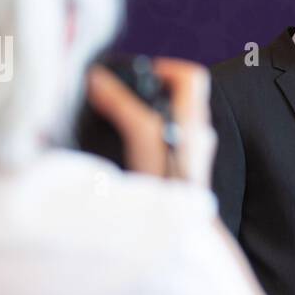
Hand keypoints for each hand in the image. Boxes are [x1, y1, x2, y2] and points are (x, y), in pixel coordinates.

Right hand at [86, 57, 215, 182]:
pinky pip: (167, 146)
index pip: (192, 77)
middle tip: (124, 97)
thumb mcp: (140, 132)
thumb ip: (119, 103)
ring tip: (122, 123)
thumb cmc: (166, 179)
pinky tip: (129, 151)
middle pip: (180, 98)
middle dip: (150, 93)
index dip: (168, 67)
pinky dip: (149, 141)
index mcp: (193, 118)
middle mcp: (198, 134)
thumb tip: (97, 79)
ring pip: (172, 123)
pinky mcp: (182, 174)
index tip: (143, 74)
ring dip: (148, 117)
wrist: (179, 226)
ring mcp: (193, 155)